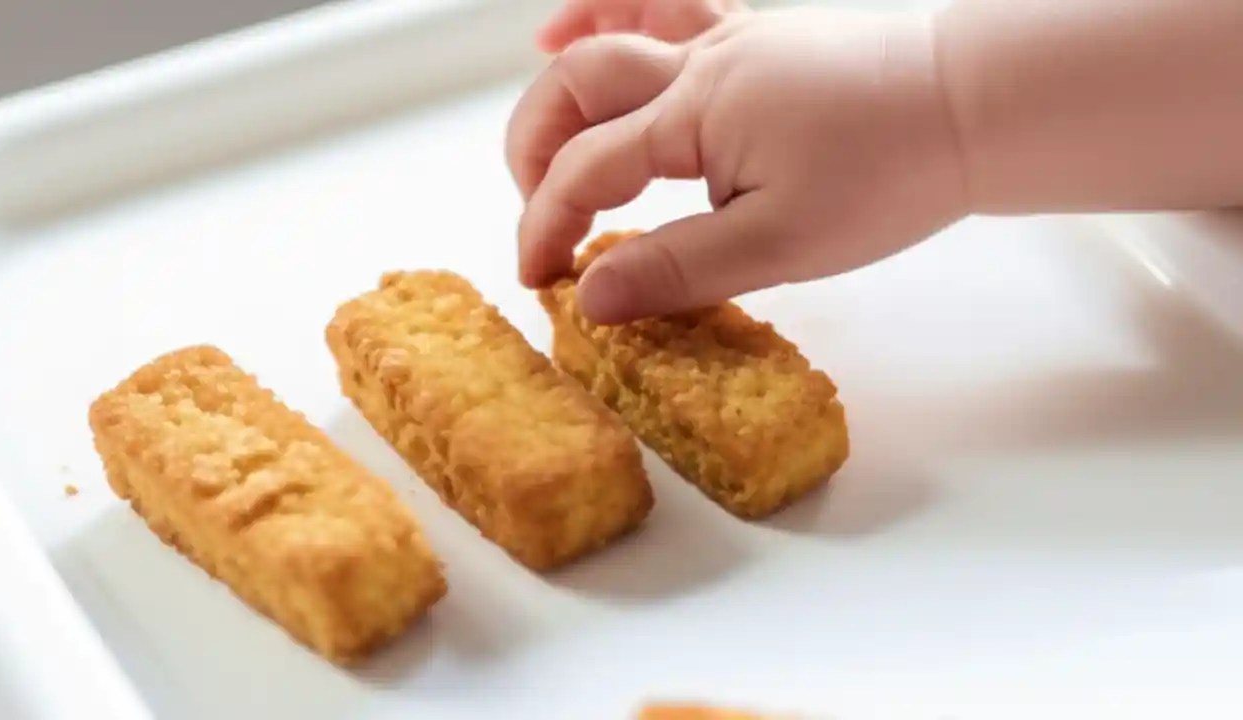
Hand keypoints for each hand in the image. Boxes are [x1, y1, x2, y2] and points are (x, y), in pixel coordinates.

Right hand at [507, 8, 968, 322]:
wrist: (976, 103)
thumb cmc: (892, 171)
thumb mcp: (781, 243)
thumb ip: (680, 268)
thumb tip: (595, 299)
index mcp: (693, 117)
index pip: (586, 173)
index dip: (546, 228)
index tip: (537, 283)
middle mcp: (697, 65)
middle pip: (576, 90)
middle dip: (533, 152)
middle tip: (539, 217)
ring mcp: (727, 40)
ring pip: (614, 36)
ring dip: (562, 79)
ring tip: (534, 119)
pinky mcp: (757, 34)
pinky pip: (671, 5)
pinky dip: (617, 10)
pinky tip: (583, 24)